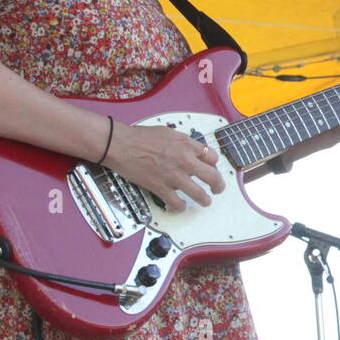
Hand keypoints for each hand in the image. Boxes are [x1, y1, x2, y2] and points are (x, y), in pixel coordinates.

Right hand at [104, 121, 224, 212]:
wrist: (120, 145)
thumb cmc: (140, 137)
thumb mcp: (169, 132)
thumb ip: (184, 142)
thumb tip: (192, 150)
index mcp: (187, 144)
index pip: (212, 157)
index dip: (213, 164)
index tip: (211, 167)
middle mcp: (184, 160)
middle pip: (213, 177)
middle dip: (219, 185)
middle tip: (218, 189)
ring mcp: (174, 176)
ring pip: (199, 194)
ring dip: (205, 200)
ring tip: (206, 201)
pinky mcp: (161, 188)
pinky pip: (177, 203)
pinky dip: (180, 207)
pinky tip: (180, 206)